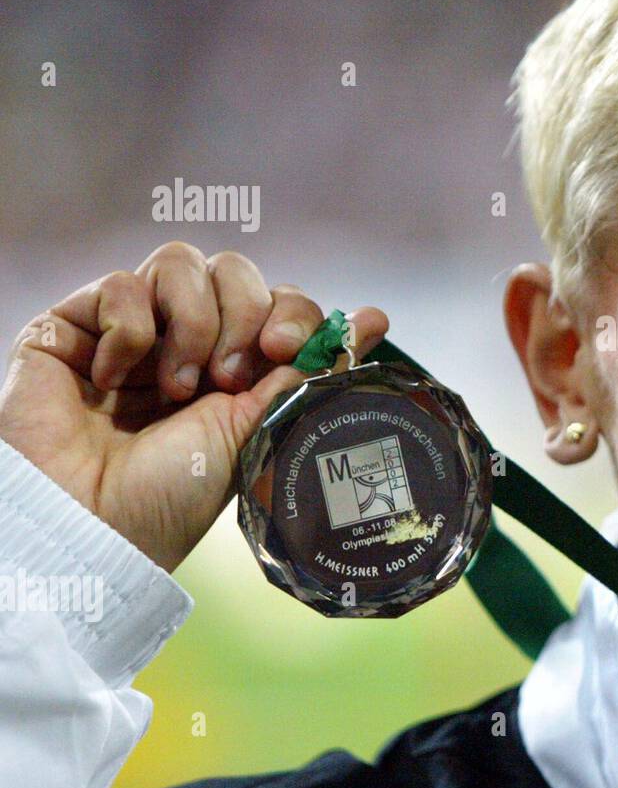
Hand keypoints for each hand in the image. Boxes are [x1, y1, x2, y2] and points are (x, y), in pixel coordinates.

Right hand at [0, 242, 388, 572]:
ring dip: (192, 325)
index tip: (283, 348)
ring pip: (181, 261)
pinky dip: (129, 331)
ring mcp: (130, 330)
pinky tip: (116, 383)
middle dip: (244, 315)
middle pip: (236, 270)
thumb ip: (308, 370)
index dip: (291, 311)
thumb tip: (376, 319)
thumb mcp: (256, 429)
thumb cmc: (173, 496)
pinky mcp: (72, 326)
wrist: (94, 526)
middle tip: (228, 378)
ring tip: (176, 388)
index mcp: (236, 367)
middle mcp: (185, 341)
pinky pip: (118, 283)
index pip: (278, 300)